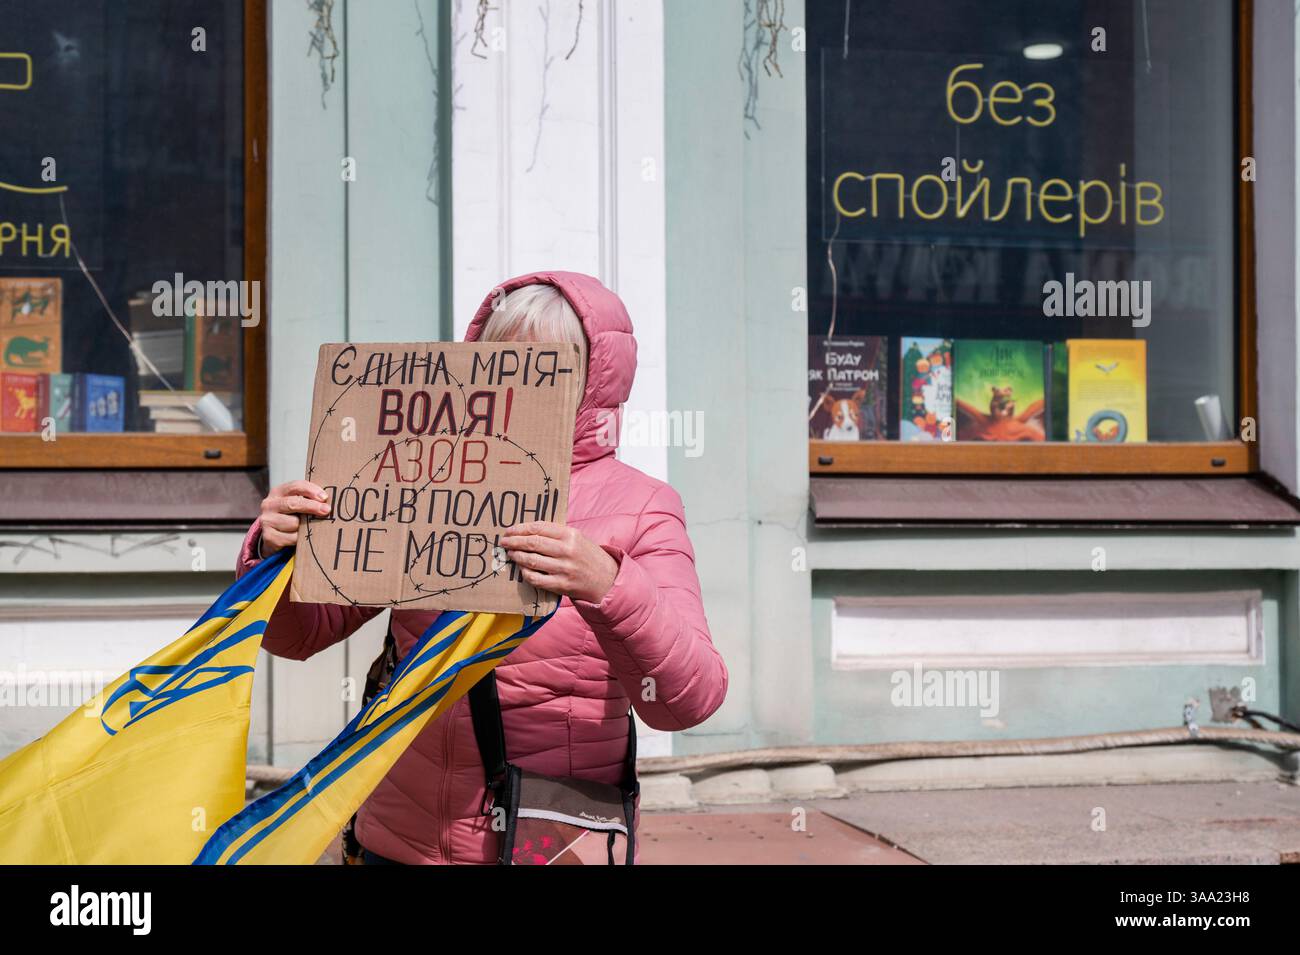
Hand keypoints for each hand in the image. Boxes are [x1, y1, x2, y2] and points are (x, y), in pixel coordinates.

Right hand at [257, 480, 331, 555]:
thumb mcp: (296, 503)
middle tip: (326, 510)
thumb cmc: (290, 516)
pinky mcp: (269, 536)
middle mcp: (269, 505)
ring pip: (294, 523)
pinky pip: (292, 538)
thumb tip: (327, 501)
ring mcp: (267, 521)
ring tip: (309, 527)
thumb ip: (308, 499)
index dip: (310, 490)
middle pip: (293, 503)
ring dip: (305, 526)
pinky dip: (300, 539)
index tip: (324, 497)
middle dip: (312, 506)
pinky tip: (301, 537)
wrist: (273, 535)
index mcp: (277, 492)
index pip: (295, 486)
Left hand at [499, 521, 617, 604]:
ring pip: (531, 560)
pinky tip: (522, 569)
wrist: (606, 579)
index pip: (539, 528)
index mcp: (570, 535)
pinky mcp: (561, 585)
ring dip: (517, 556)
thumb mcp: (577, 537)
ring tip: (511, 554)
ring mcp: (564, 569)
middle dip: (514, 541)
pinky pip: (536, 579)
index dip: (520, 528)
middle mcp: (567, 550)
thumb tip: (528, 530)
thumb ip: (556, 533)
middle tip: (504, 542)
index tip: (509, 530)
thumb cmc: (588, 555)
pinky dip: (525, 573)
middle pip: (533, 543)